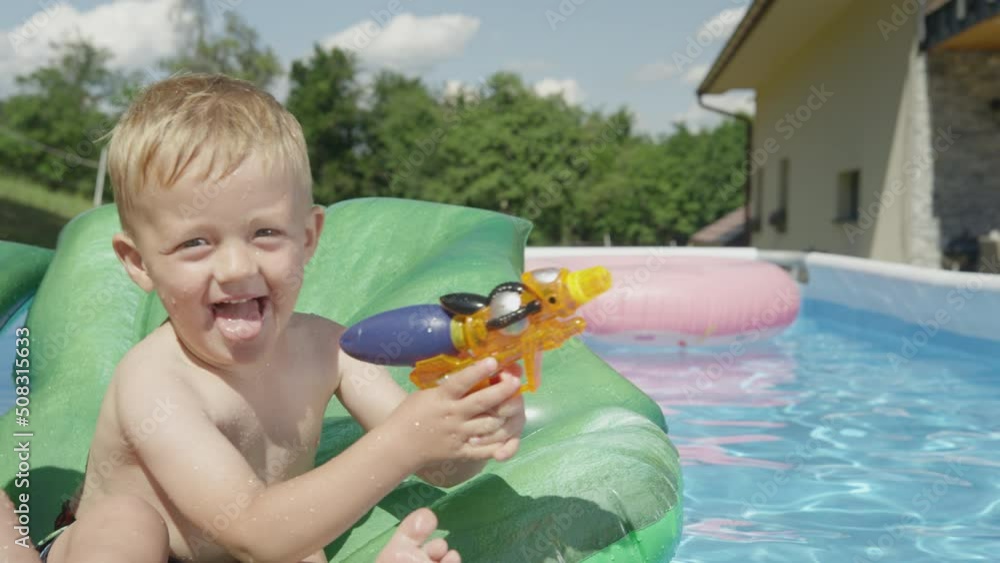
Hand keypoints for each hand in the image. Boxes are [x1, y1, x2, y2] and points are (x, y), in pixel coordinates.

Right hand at [384, 357, 522, 465]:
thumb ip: (448, 386)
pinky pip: (484, 450)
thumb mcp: (427, 393)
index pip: (461, 382)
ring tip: (516, 406)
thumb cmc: (411, 413)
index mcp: (441, 398)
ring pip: (488, 425)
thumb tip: (470, 368)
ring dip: (505, 415)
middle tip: (516, 382)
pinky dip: (499, 444)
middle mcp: (452, 416)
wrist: (399, 445)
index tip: (494, 361)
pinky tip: (509, 435)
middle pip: (482, 402)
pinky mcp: (461, 452)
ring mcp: (458, 435)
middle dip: (502, 391)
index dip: (478, 371)